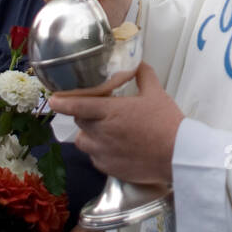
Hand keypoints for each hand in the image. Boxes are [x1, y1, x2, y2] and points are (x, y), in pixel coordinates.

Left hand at [47, 62, 182, 183]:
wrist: (178, 155)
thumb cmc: (167, 123)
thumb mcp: (157, 93)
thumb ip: (143, 76)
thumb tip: (137, 63)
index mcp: (110, 111)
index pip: (76, 105)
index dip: (61, 102)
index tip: (52, 99)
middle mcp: (102, 132)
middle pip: (79, 121)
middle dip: (83, 114)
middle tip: (97, 110)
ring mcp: (103, 152)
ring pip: (83, 141)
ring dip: (88, 133)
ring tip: (102, 130)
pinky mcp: (108, 168)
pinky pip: (95, 157)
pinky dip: (99, 151)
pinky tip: (113, 147)